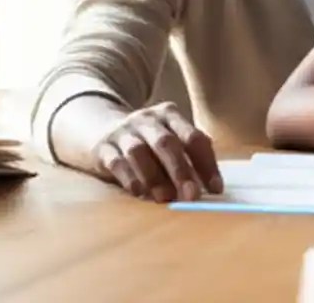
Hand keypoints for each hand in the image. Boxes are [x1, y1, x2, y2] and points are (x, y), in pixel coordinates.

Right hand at [93, 102, 222, 202]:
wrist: (97, 128)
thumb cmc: (145, 142)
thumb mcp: (167, 138)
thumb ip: (186, 157)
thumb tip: (208, 187)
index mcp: (170, 115)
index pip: (193, 137)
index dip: (206, 164)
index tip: (216, 189)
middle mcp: (147, 120)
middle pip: (167, 143)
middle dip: (181, 170)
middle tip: (192, 195)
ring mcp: (123, 132)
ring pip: (139, 151)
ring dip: (154, 177)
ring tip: (165, 198)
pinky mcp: (103, 147)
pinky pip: (116, 162)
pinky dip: (129, 178)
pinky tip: (138, 193)